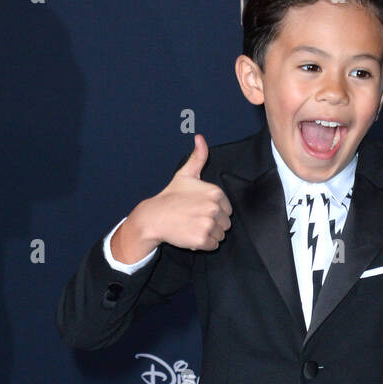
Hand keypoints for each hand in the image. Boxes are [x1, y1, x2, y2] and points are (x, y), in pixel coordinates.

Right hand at [122, 133, 232, 256]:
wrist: (155, 217)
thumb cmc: (171, 197)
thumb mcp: (185, 175)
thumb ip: (198, 157)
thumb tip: (200, 138)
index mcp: (215, 192)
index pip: (227, 210)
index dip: (214, 212)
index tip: (199, 209)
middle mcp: (214, 208)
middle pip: (225, 224)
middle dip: (212, 224)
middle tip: (194, 218)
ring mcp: (208, 224)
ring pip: (220, 235)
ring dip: (208, 235)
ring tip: (192, 226)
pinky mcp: (203, 239)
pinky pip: (213, 245)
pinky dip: (203, 244)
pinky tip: (191, 235)